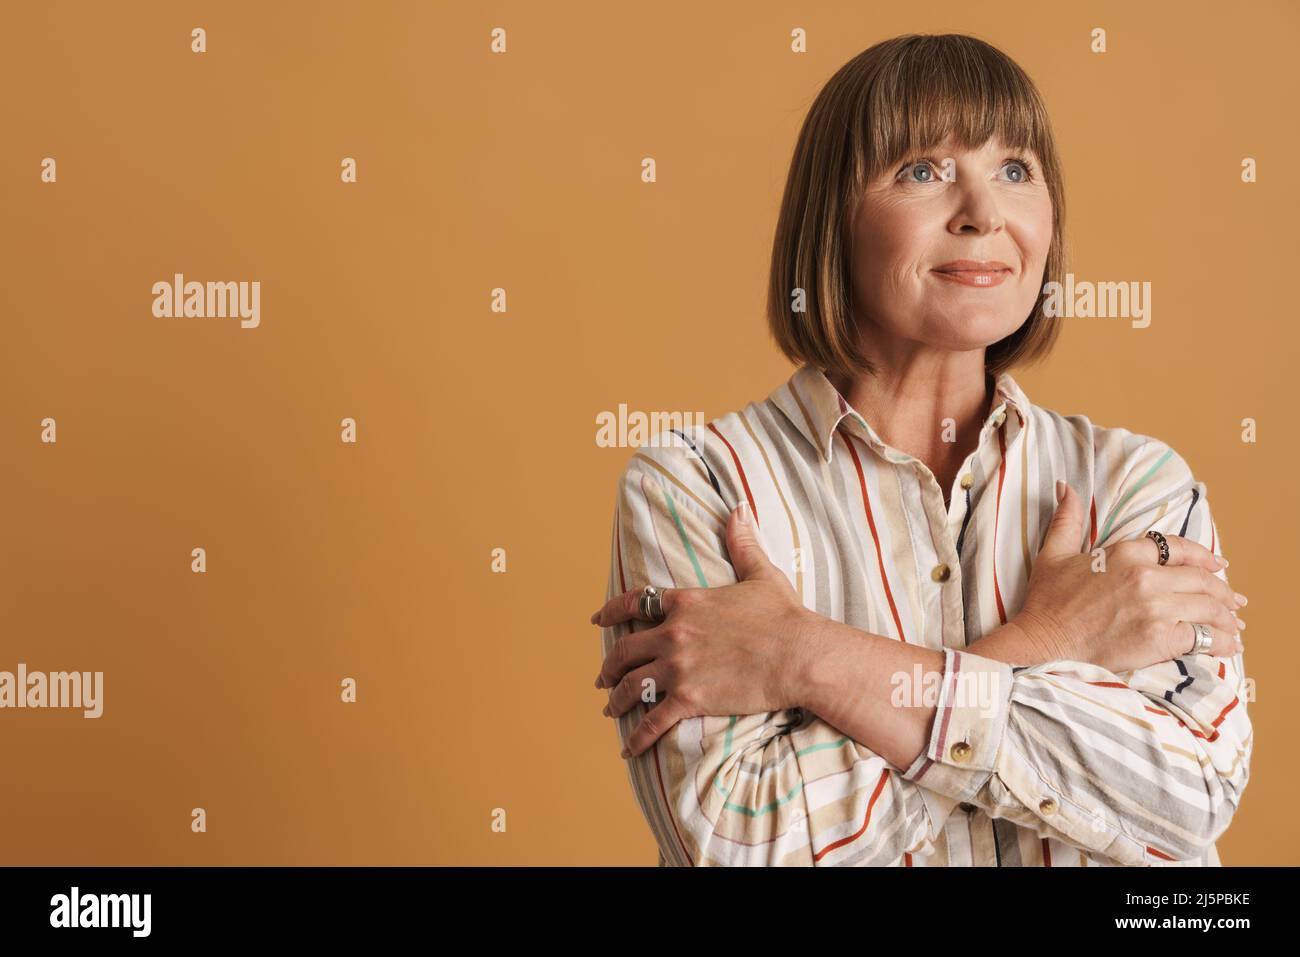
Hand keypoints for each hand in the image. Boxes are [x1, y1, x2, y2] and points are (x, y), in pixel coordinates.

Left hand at [588, 502, 816, 756]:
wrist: (801, 655)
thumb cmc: (784, 615)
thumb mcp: (760, 573)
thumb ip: (742, 542)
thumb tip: (737, 509)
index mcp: (686, 602)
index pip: (634, 602)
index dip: (610, 611)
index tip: (597, 619)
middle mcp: (674, 633)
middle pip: (624, 649)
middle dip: (609, 664)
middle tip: (602, 676)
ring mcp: (679, 667)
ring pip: (630, 686)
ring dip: (615, 699)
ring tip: (610, 708)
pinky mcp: (690, 698)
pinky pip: (652, 721)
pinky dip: (637, 738)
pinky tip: (629, 749)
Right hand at [1010, 480, 1244, 672]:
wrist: (1043, 643)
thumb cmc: (1047, 603)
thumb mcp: (1053, 554)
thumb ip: (1066, 519)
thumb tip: (1065, 486)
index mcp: (1125, 553)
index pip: (1179, 548)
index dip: (1204, 557)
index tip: (1218, 565)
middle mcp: (1146, 577)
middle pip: (1201, 579)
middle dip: (1223, 591)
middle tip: (1233, 600)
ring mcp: (1155, 608)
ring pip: (1208, 607)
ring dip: (1226, 617)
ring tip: (1234, 624)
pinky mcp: (1159, 638)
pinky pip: (1204, 638)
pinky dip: (1221, 643)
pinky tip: (1228, 646)